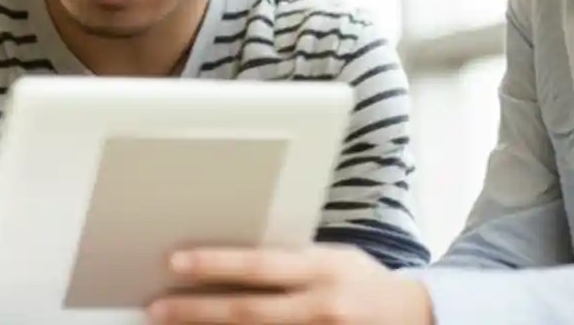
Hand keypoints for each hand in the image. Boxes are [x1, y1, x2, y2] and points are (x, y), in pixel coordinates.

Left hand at [146, 244, 432, 324]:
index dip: (215, 264)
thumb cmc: (365, 282)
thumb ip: (290, 258)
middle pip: (247, 312)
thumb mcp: (333, 258)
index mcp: (322, 271)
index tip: (176, 262)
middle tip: (156, 306)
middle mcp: (320, 308)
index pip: (260, 266)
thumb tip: (234, 255)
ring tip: (171, 323)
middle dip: (196, 310)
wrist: (417, 318)